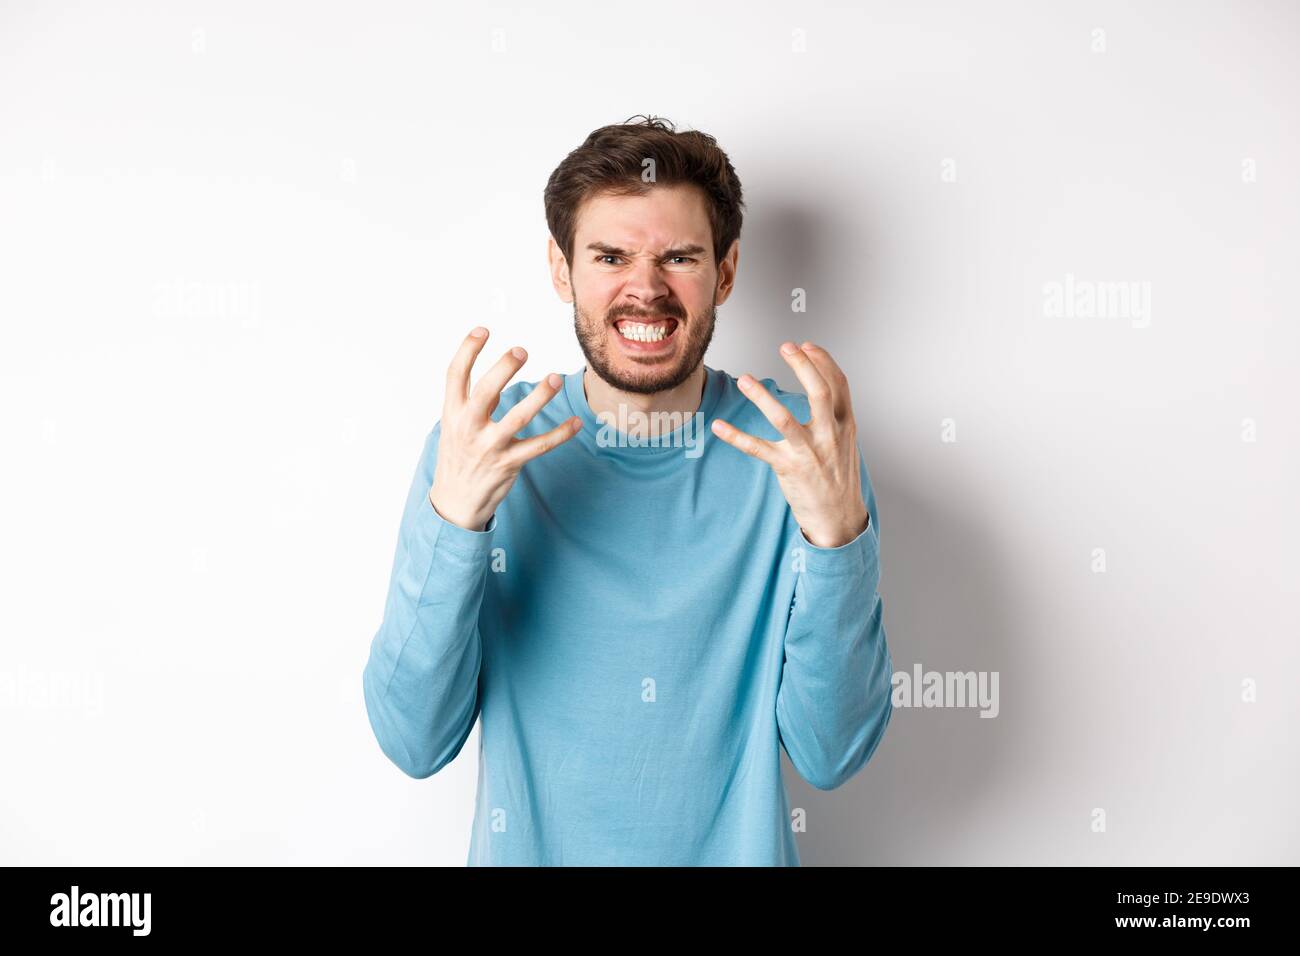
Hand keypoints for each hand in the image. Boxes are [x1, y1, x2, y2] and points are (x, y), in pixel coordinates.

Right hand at [428, 327, 580, 530]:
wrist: (455, 502)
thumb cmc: (458, 455)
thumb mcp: (454, 426)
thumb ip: (471, 401)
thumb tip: (497, 372)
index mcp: (452, 413)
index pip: (455, 375)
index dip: (467, 350)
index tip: (483, 329)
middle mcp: (468, 428)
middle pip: (485, 392)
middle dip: (504, 368)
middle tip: (522, 350)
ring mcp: (489, 447)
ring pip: (517, 417)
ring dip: (539, 396)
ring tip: (555, 378)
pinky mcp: (508, 463)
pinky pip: (539, 446)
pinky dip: (559, 434)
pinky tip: (575, 422)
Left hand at [710, 341, 869, 548]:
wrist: (839, 518)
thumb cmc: (839, 477)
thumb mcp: (846, 442)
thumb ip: (835, 415)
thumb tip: (822, 384)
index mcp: (846, 425)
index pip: (839, 384)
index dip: (823, 361)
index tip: (806, 345)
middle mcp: (830, 435)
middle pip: (819, 393)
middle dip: (803, 366)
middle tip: (785, 346)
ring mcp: (809, 452)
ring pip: (784, 418)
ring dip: (762, 397)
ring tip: (744, 379)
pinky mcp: (789, 468)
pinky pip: (758, 449)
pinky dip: (736, 437)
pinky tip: (719, 426)